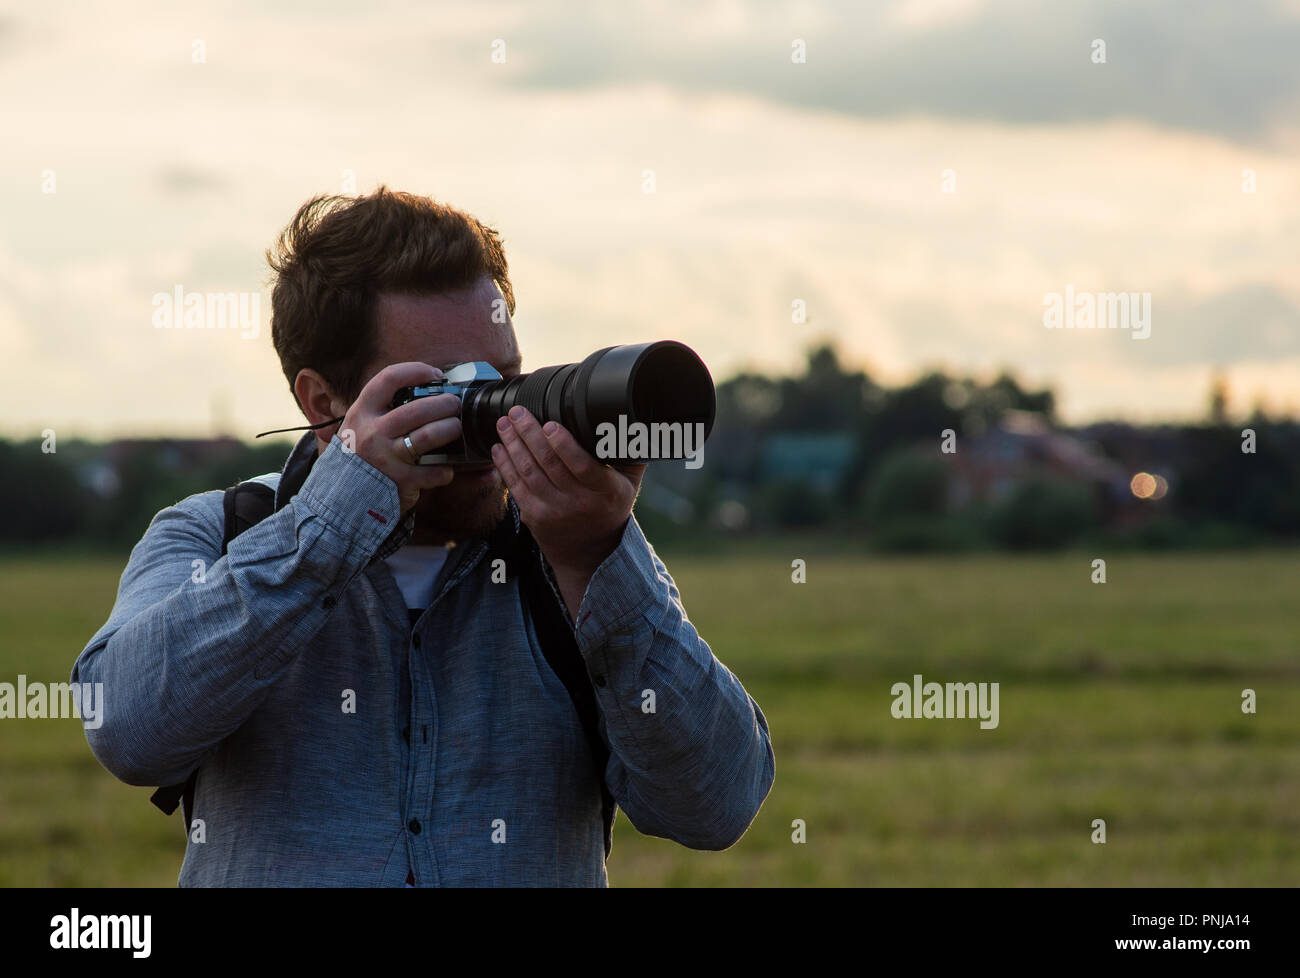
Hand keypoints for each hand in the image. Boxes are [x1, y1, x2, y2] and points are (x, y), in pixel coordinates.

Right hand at [335, 362, 463, 512]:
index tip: (435, 374)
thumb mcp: (360, 424)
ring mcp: (386, 457)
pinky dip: (446, 469)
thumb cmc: (360, 454)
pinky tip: (446, 467)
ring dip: (450, 429)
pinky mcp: (400, 481)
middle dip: (445, 404)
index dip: (416, 371)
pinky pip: (434, 471)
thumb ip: (383, 408)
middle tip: (455, 405)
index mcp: (362, 411)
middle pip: (418, 409)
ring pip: (429, 436)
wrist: (340, 496)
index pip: (389, 378)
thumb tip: (426, 389)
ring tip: (456, 428)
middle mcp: (372, 432)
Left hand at [490, 407, 644, 604]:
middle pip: (549, 464)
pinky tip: (499, 447)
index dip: (563, 445)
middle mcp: (579, 503)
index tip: (550, 424)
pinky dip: (505, 465)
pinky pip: (516, 486)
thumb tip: (632, 418)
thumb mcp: (629, 484)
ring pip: (528, 473)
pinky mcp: (534, 517)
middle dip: (529, 434)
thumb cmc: (610, 506)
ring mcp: (554, 511)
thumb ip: (630, 453)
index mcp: (605, 491)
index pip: (582, 466)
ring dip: (513, 445)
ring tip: (504, 423)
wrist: (591, 552)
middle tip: (517, 412)